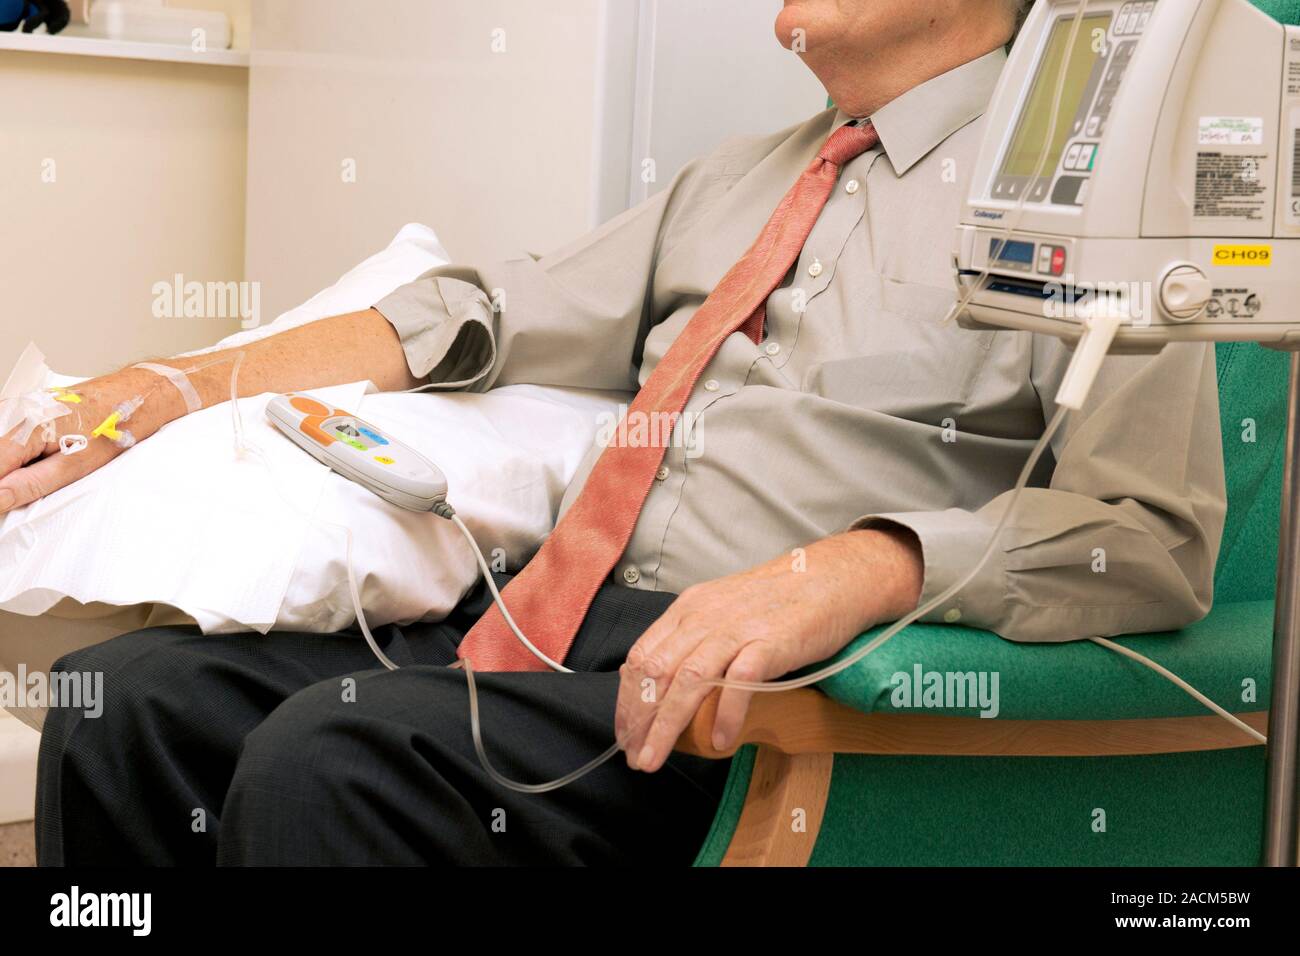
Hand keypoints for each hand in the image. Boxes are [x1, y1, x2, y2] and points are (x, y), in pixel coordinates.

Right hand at [0, 366, 186, 516]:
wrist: (132, 398)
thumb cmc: (111, 428)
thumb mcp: (74, 466)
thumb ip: (30, 484)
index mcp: (27, 427)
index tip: (7, 505)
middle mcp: (16, 412)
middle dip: (7, 479)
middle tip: (39, 483)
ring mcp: (18, 408)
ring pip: (3, 450)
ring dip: (13, 467)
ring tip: (48, 467)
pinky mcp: (24, 410)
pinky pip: (10, 439)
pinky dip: (21, 455)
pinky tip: (44, 455)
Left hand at [615, 526, 922, 772]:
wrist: (830, 579)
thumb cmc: (778, 601)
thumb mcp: (724, 611)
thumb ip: (696, 640)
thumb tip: (669, 686)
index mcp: (688, 609)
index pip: (641, 656)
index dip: (627, 699)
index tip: (625, 731)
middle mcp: (704, 617)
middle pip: (655, 673)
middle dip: (638, 720)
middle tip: (634, 756)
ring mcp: (736, 629)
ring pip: (687, 681)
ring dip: (666, 726)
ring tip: (656, 758)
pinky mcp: (769, 643)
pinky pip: (738, 683)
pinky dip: (725, 715)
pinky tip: (719, 742)